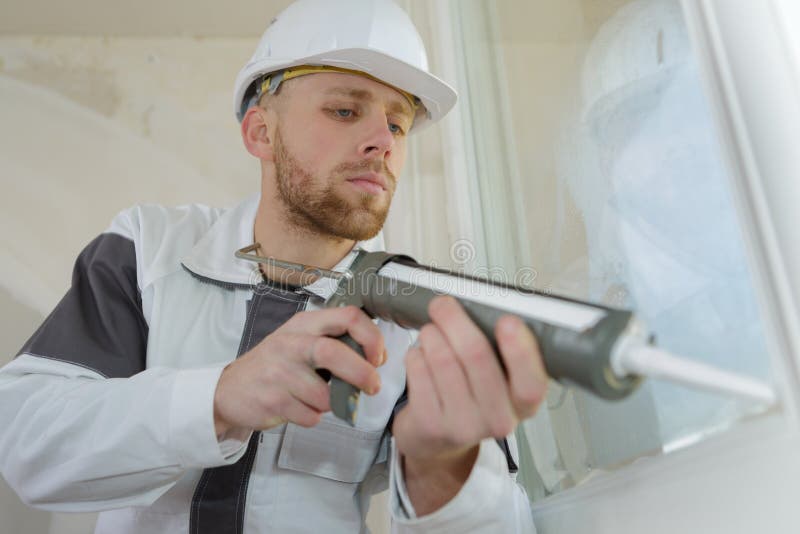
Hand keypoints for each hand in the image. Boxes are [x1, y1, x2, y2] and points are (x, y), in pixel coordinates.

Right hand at [213, 306, 385, 437]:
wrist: (229, 390)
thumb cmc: (274, 364)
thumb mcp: (301, 339)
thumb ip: (335, 341)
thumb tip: (376, 355)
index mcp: (305, 324)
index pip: (349, 316)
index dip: (372, 338)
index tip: (378, 357)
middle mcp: (291, 344)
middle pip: (334, 352)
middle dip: (361, 373)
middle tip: (372, 386)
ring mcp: (278, 372)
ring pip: (324, 394)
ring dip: (331, 403)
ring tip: (318, 398)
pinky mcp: (272, 400)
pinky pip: (310, 416)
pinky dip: (313, 417)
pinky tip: (300, 408)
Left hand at [391, 296, 547, 511]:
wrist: (438, 437)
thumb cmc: (473, 393)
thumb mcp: (499, 378)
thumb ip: (500, 348)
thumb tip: (481, 304)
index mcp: (524, 403)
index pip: (531, 382)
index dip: (520, 350)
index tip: (507, 321)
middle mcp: (499, 419)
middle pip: (476, 355)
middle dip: (455, 319)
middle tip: (443, 304)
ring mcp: (464, 426)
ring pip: (442, 357)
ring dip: (432, 334)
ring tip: (431, 332)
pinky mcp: (431, 424)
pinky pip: (419, 369)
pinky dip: (416, 352)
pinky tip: (422, 356)